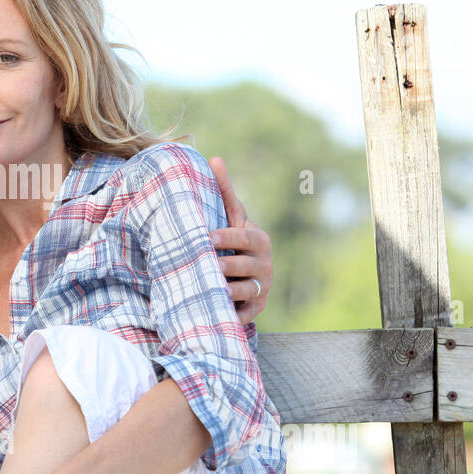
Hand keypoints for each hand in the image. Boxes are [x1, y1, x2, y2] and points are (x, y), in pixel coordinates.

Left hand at [207, 156, 271, 324]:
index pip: (245, 237)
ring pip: (247, 290)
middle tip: (211, 265)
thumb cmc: (232, 240)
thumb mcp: (231, 218)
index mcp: (259, 240)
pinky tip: (220, 314)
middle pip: (248, 265)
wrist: (242, 273)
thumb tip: (214, 158)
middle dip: (230, 265)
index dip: (228, 237)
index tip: (207, 238)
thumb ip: (224, 192)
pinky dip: (235, 315)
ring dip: (231, 291)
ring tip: (214, 290)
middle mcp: (265, 264)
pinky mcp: (256, 308)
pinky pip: (246, 313)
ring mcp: (262, 287)